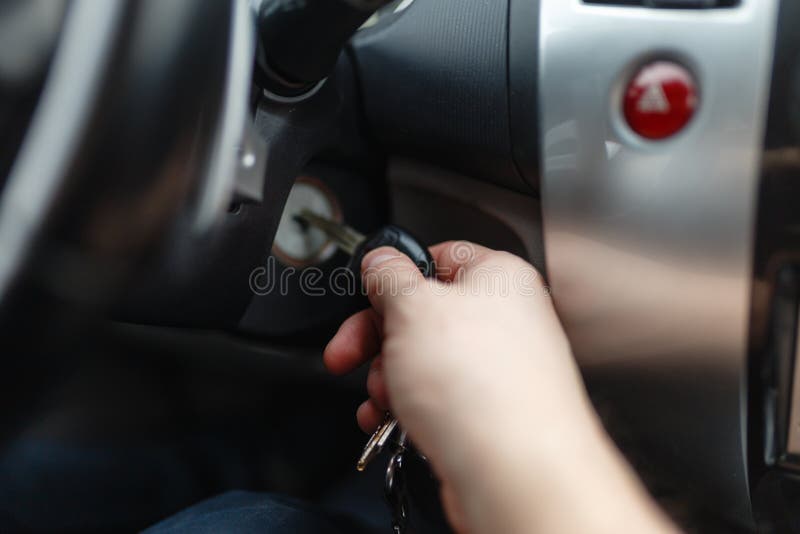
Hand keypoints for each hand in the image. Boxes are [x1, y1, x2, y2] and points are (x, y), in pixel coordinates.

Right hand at [324, 241, 676, 533]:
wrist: (516, 472)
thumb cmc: (483, 389)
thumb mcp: (413, 309)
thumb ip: (390, 277)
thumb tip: (382, 260)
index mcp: (497, 277)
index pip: (438, 257)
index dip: (395, 275)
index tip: (367, 295)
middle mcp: (504, 319)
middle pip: (422, 314)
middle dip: (377, 337)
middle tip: (349, 352)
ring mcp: (498, 367)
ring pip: (423, 360)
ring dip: (387, 377)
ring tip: (382, 394)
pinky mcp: (489, 411)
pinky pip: (436, 397)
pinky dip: (405, 405)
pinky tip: (388, 419)